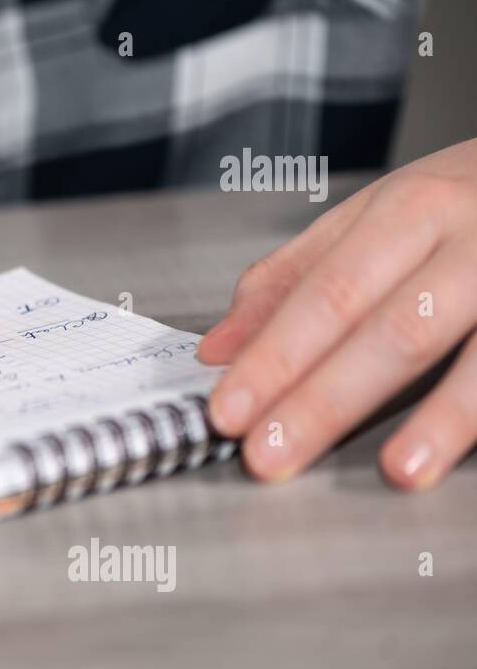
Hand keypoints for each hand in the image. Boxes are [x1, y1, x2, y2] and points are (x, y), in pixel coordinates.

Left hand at [199, 137, 476, 489]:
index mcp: (408, 210)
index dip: (273, 358)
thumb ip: (294, 279)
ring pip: (476, 353)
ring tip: (395, 470)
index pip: (325, 295)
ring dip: (437, 416)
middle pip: (390, 329)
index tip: (227, 410)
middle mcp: (470, 239)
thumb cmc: (466, 199)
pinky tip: (454, 451)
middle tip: (269, 453)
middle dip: (323, 400)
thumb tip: (218, 349)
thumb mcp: (378, 215)